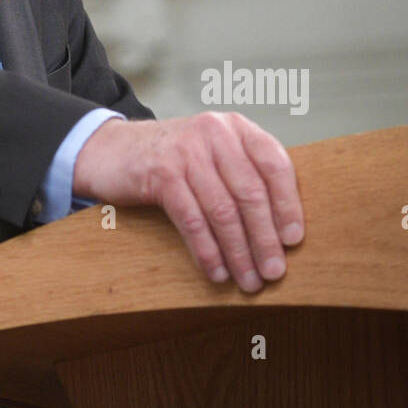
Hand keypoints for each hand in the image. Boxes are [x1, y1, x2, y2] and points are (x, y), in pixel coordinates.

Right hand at [72, 113, 303, 293]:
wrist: (113, 150)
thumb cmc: (174, 159)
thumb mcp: (213, 153)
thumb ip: (245, 175)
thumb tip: (283, 229)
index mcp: (235, 127)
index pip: (274, 162)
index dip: (288, 203)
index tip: (294, 239)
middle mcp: (213, 132)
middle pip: (249, 192)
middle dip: (265, 238)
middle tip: (274, 271)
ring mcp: (185, 151)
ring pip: (222, 210)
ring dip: (238, 252)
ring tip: (249, 280)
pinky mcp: (160, 174)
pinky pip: (192, 220)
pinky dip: (207, 251)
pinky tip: (216, 272)